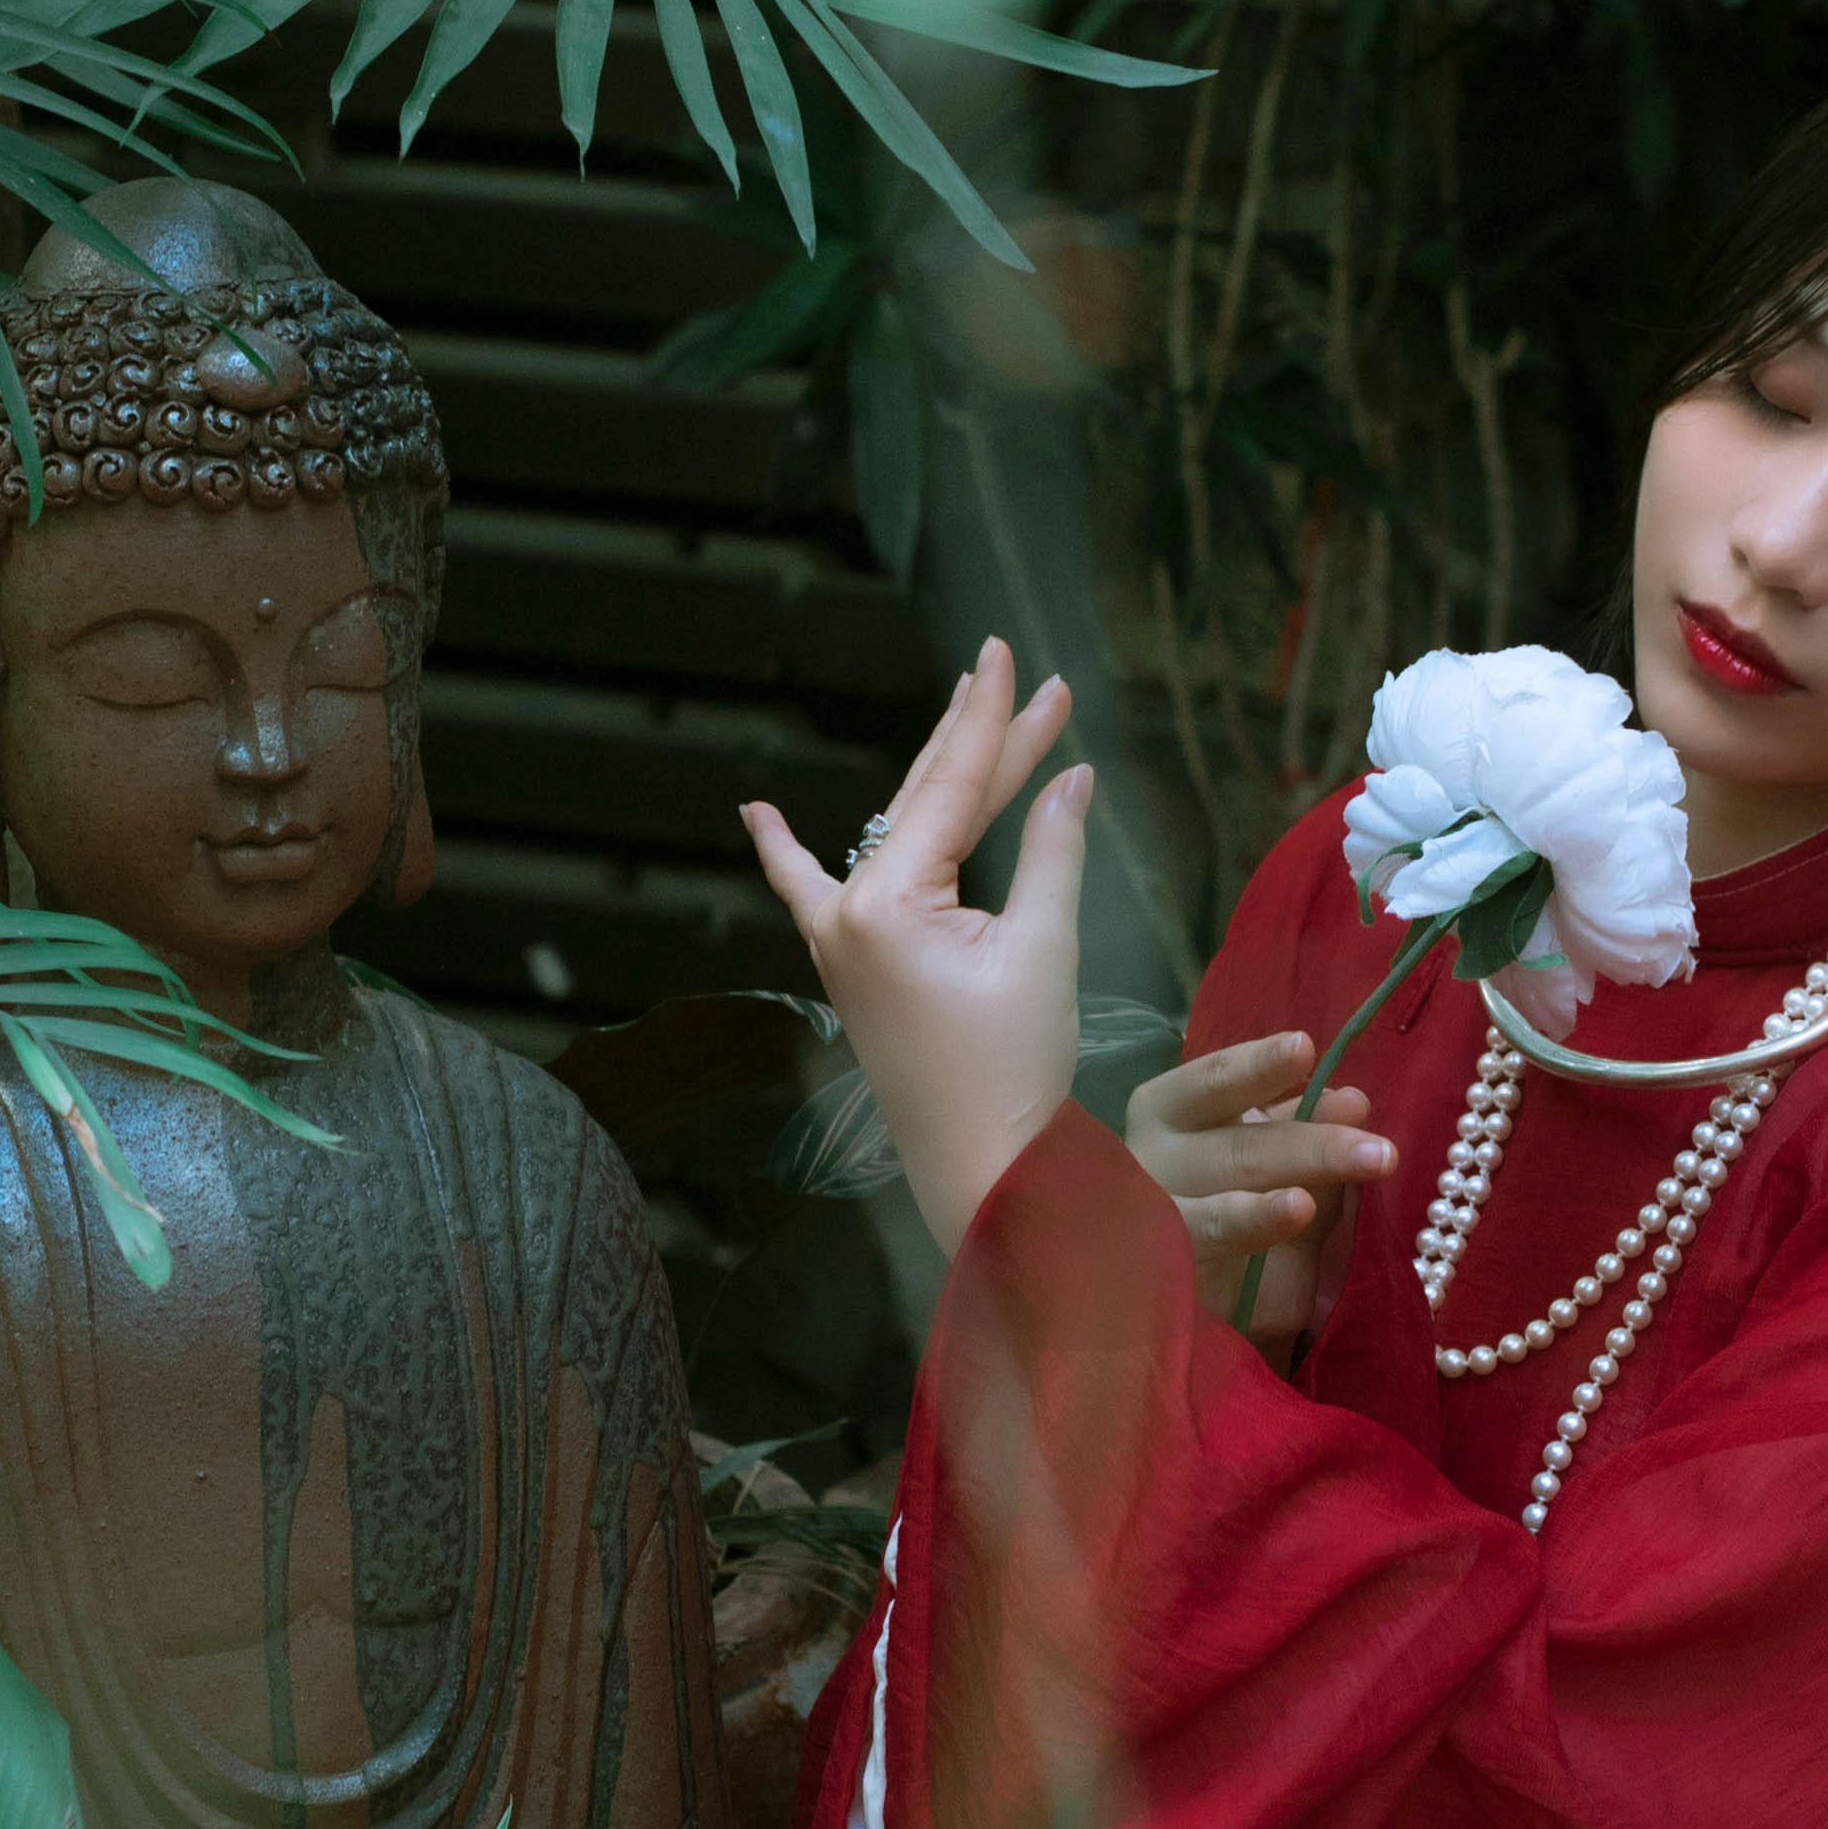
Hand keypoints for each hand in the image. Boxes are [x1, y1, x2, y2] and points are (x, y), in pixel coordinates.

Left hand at [743, 640, 1092, 1252]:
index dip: (993, 721)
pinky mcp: (850, 969)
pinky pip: (812, 894)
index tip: (1011, 659)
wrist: (982, 1169)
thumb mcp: (1041, 950)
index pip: (952, 788)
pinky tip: (757, 811)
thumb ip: (1049, 852)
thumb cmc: (1011, 1071)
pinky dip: (786, 852)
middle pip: (927, 801)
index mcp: (887, 902)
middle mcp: (848, 912)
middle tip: (1024, 678)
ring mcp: (841, 941)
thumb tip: (1071, 780)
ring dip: (939, 776)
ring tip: (970, 708)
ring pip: (896, 833)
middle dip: (983, 740)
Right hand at [1127, 1034, 1395, 1350]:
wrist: (1189, 1276)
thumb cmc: (1231, 1185)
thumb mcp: (1270, 1144)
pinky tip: (1291, 1236)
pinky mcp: (1173, 1284)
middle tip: (1380, 1154)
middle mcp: (1151, 1163)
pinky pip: (1218, 1270)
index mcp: (1170, 1112)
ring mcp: (1155, 1229)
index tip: (1305, 1049)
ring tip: (1307, 1204)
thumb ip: (1306, 1125)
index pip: (1214, 1082)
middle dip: (1310, 1150)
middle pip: (1235, 1152)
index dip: (1259, 1067)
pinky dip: (1256, 1251)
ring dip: (1267, 1211)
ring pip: (1216, 1217)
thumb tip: (1353, 1103)